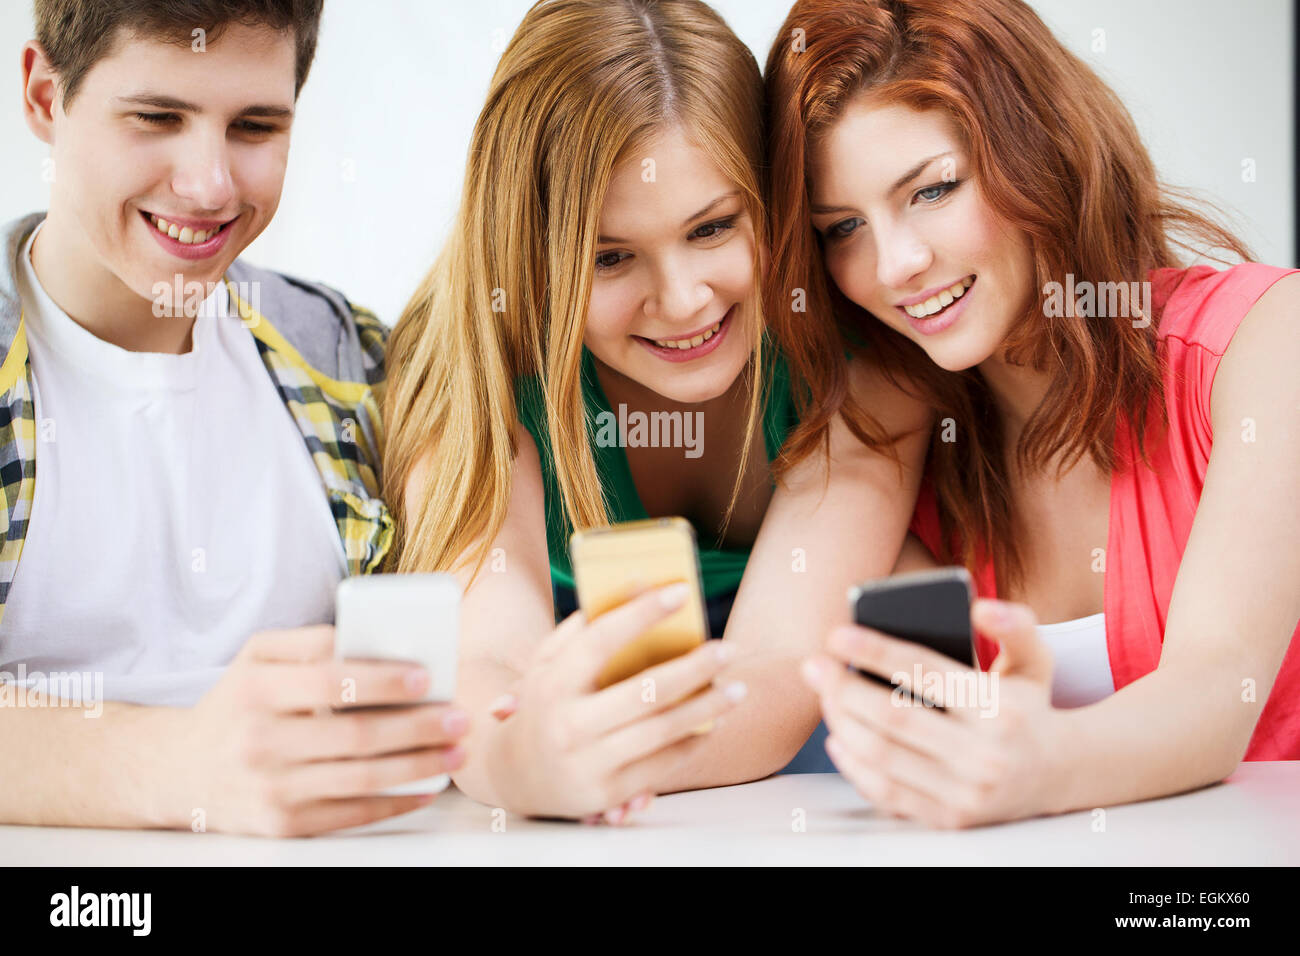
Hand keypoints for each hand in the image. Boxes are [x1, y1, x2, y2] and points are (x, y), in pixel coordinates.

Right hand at [169, 625, 470, 836]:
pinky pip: (352, 814)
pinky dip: (397, 801)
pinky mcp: (282, 824)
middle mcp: (260, 740)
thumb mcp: (257, 657)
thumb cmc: (238, 703)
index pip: (330, 681)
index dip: (383, 680)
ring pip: (361, 779)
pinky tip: (427, 786)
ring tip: (456, 750)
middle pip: (355, 735)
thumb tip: (376, 639)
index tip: (427, 677)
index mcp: (256, 688)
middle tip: (460, 717)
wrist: (181, 770)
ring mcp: (271, 788)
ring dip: (419, 766)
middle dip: (418, 727)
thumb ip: (311, 641)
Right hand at [486, 583, 745, 820]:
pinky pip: (662, 765)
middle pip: (645, 691)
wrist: (516, 775)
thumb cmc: (544, 704)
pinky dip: (693, 741)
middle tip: (728, 648)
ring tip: (737, 688)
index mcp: (551, 684)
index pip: (600, 640)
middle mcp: (567, 726)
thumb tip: (636, 584)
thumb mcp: (547, 663)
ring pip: (662, 731)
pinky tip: (714, 722)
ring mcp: (587, 764)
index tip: (680, 592)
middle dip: (694, 668)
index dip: (641, 613)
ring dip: (707, 708)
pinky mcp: (607, 794)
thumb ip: (584, 627)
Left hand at [802, 598, 1063, 828]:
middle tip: (812, 664)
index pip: (923, 671)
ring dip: (841, 723)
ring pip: (882, 756)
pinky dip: (854, 766)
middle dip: (843, 688)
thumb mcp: (1036, 660)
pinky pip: (887, 793)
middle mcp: (984, 755)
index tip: (835, 635)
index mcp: (999, 709)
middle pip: (893, 716)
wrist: (1060, 775)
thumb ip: (1016, 625)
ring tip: (823, 695)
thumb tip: (980, 608)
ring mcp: (966, 793)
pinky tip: (838, 737)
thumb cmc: (1029, 707)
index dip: (874, 650)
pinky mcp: (950, 819)